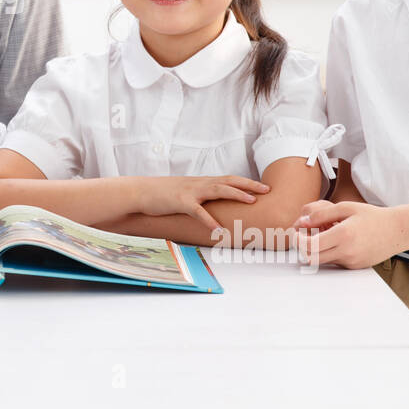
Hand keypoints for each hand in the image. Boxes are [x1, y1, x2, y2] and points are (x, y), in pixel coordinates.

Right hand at [136, 175, 270, 231]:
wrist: (142, 192)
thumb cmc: (164, 194)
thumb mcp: (187, 192)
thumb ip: (202, 197)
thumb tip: (216, 205)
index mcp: (203, 182)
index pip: (229, 179)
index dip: (247, 183)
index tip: (263, 187)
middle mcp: (200, 183)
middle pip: (229, 181)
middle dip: (249, 186)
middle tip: (266, 191)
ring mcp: (191, 192)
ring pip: (218, 190)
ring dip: (236, 195)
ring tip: (251, 202)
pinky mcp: (180, 202)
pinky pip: (198, 211)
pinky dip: (209, 220)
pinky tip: (218, 229)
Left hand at [292, 199, 405, 268]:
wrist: (397, 231)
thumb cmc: (372, 216)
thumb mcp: (346, 207)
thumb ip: (321, 214)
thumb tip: (303, 222)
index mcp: (343, 235)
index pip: (309, 246)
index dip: (298, 240)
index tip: (297, 232)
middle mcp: (347, 252)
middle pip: (311, 258)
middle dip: (302, 248)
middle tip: (303, 236)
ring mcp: (351, 262)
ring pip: (323, 261)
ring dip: (316, 250)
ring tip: (323, 234)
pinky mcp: (355, 267)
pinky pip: (335, 261)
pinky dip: (329, 252)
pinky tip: (336, 240)